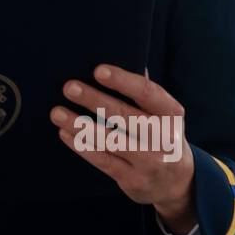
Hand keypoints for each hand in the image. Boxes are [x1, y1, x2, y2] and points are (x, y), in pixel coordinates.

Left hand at [49, 64, 196, 232]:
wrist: (177, 182)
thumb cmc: (161, 134)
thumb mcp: (162, 113)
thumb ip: (143, 89)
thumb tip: (122, 53)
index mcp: (171, 114)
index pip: (148, 93)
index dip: (123, 81)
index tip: (98, 70)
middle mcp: (164, 138)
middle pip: (126, 116)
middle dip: (95, 100)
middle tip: (69, 86)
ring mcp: (150, 162)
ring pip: (110, 140)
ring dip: (80, 125)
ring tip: (57, 112)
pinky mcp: (133, 180)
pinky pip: (102, 160)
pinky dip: (81, 145)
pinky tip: (65, 132)